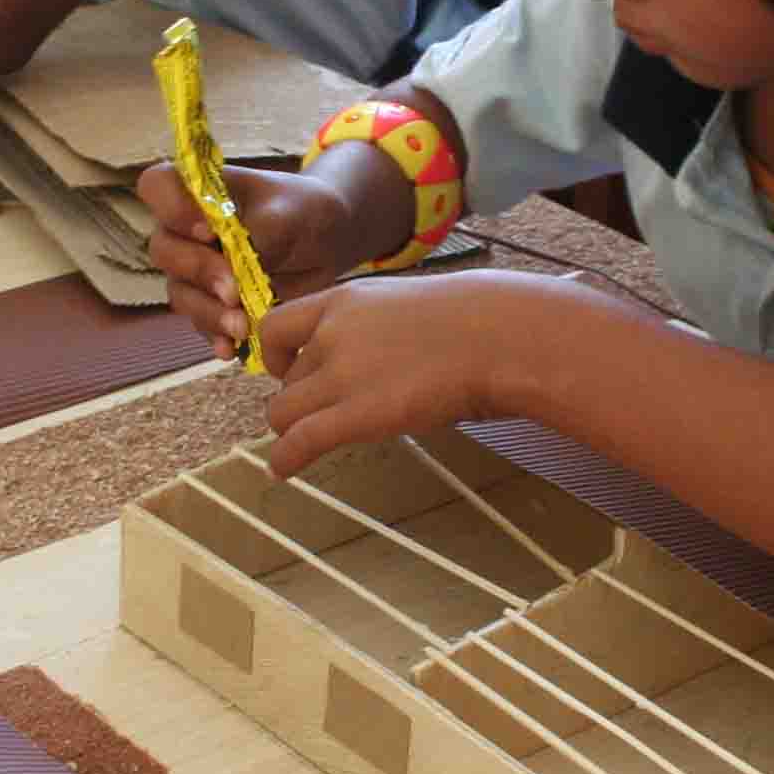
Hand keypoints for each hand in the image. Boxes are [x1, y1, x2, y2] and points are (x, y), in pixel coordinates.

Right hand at [137, 161, 363, 355]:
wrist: (325, 243)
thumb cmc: (301, 212)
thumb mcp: (290, 211)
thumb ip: (262, 228)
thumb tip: (240, 258)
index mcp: (198, 193)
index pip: (157, 186)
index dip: (172, 208)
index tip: (208, 229)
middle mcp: (185, 231)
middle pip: (164, 250)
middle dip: (198, 271)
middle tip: (233, 289)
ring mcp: (194, 272)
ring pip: (181, 294)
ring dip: (208, 312)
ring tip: (242, 324)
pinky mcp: (211, 306)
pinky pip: (201, 325)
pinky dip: (216, 337)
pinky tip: (231, 348)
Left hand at [259, 272, 609, 476]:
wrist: (498, 337)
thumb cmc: (472, 323)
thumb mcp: (407, 306)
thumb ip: (375, 328)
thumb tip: (373, 354)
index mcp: (343, 302)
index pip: (276, 326)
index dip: (277, 355)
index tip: (290, 369)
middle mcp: (331, 335)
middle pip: (286, 379)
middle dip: (300, 398)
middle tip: (327, 413)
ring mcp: (341, 375)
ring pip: (283, 412)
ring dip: (292, 429)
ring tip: (306, 442)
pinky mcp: (355, 414)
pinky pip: (300, 441)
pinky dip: (285, 458)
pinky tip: (282, 470)